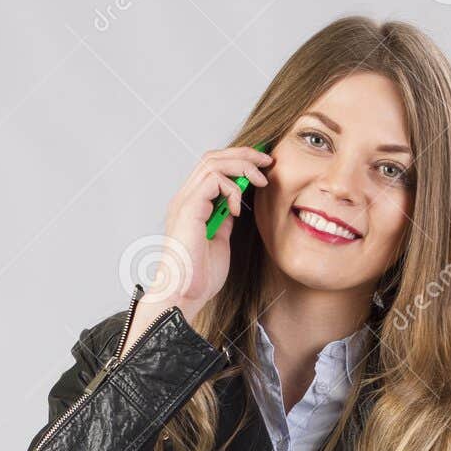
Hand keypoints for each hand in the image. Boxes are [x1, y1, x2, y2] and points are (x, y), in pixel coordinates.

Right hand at [122, 144, 272, 355]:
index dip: (238, 161)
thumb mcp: (219, 242)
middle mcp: (185, 199)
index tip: (262, 167)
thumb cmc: (198, 277)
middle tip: (268, 161)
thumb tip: (235, 206)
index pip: (212, 168)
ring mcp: (185, 202)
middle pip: (213, 157)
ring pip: (213, 162)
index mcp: (191, 205)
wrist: (183, 296)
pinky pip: (214, 181)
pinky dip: (232, 189)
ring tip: (261, 179)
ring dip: (242, 165)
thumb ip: (224, 220)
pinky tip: (239, 209)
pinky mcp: (189, 209)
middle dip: (244, 154)